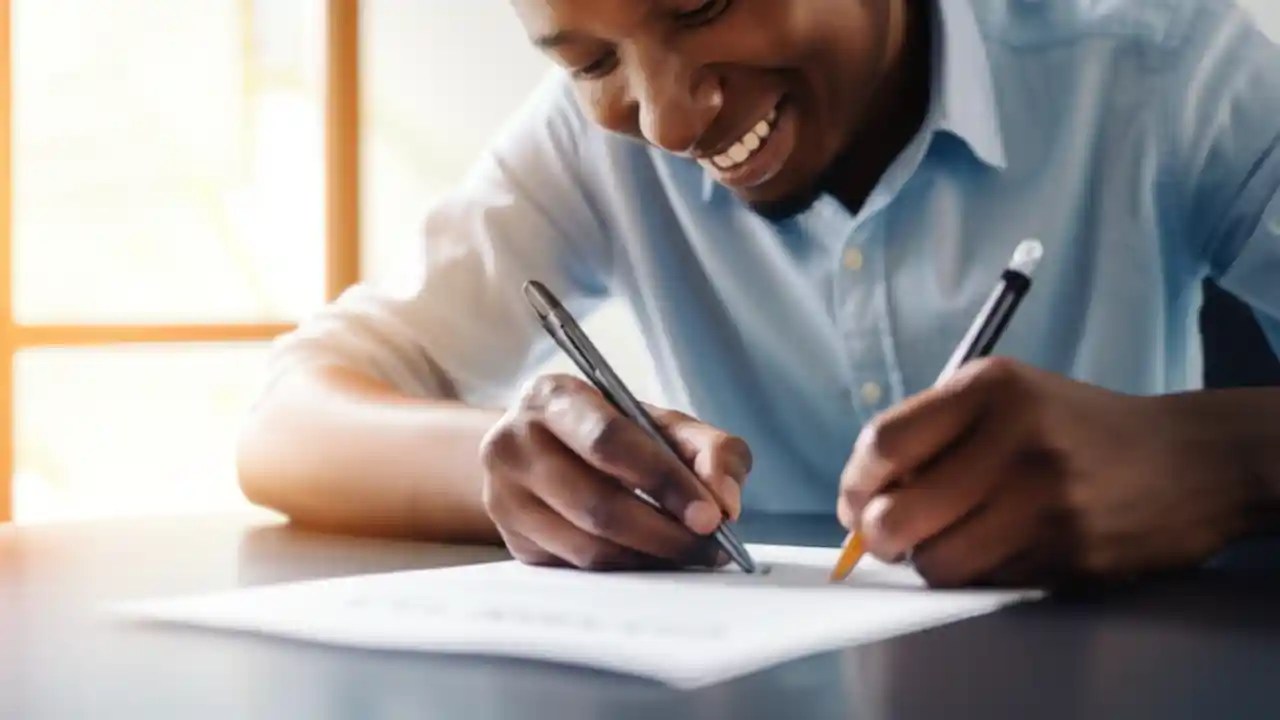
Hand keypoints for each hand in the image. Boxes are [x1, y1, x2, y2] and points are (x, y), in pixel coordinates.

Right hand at [480, 374, 750, 570]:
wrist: (542, 450)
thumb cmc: (612, 433)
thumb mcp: (662, 424)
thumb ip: (709, 450)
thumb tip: (725, 503)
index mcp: (552, 397)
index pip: (609, 443)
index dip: (665, 482)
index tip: (710, 516)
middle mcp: (513, 444)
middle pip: (597, 505)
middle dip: (665, 533)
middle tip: (709, 547)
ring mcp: (504, 499)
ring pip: (587, 548)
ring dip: (649, 559)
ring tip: (688, 554)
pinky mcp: (513, 543)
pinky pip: (577, 570)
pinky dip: (624, 571)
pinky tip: (651, 560)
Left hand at [839, 358, 1252, 587]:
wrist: (1188, 460)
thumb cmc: (1074, 428)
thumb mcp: (1006, 397)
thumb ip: (933, 431)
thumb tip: (862, 493)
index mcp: (988, 388)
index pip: (883, 443)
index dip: (853, 483)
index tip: (854, 502)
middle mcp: (1012, 439)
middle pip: (895, 516)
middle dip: (879, 537)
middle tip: (889, 536)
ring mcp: (1043, 500)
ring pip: (936, 562)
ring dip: (929, 562)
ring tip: (950, 541)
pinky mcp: (1068, 552)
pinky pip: (985, 582)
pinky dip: (976, 574)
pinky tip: (1000, 548)